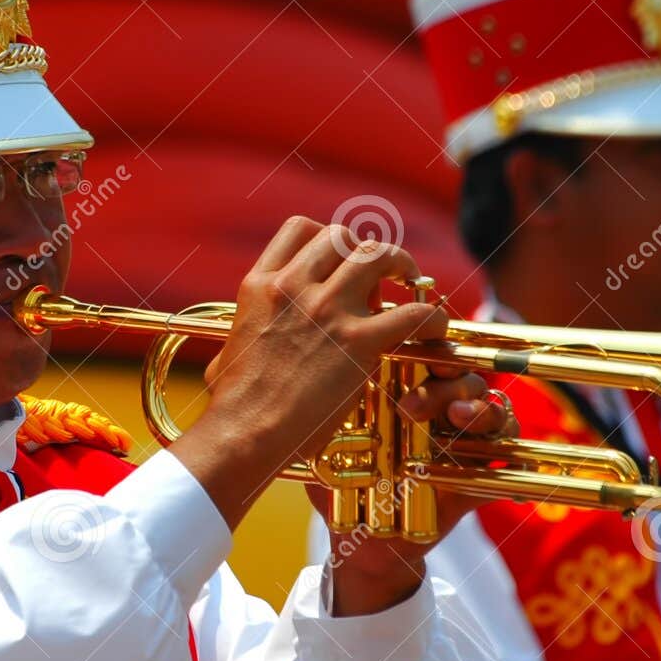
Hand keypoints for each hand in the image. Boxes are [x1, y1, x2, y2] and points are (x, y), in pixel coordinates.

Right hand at [172, 218, 447, 528]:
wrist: (245, 432)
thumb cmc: (234, 405)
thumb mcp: (229, 350)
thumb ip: (245, 337)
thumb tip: (228, 360)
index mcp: (261, 284)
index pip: (301, 228)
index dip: (329, 240)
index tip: (341, 261)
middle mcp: (294, 286)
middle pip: (344, 236)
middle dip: (366, 251)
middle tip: (381, 276)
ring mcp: (328, 310)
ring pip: (380, 256)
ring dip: (402, 265)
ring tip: (411, 284)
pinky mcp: (359, 342)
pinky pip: (413, 312)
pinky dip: (430, 317)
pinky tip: (432, 330)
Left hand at [314, 373, 519, 615]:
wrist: (362, 541)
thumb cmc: (343, 487)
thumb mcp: (328, 452)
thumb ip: (325, 421)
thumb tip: (312, 388)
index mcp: (407, 394)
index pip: (425, 357)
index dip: (425, 348)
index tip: (401, 353)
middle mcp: (439, 412)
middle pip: (460, 377)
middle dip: (442, 383)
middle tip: (409, 406)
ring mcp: (461, 442)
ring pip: (490, 409)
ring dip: (477, 409)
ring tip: (455, 418)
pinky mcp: (476, 477)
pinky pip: (503, 457)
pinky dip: (504, 453)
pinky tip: (489, 451)